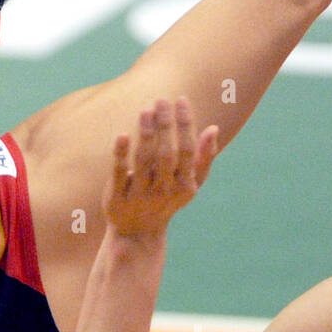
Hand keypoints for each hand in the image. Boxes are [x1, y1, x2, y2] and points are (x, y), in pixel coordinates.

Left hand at [104, 98, 218, 239]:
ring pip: (144, 161)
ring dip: (146, 134)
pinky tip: (123, 135)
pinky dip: (121, 154)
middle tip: (162, 99)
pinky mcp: (118, 197)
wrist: (138, 232)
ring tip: (146, 110)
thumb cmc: (168, 198)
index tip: (181, 100)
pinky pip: (119, 173)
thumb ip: (204, 158)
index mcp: (185, 185)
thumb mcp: (190, 184)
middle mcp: (164, 190)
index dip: (185, 124)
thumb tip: (213, 128)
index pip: (187, 150)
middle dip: (165, 125)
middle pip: (166, 154)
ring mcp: (141, 195)